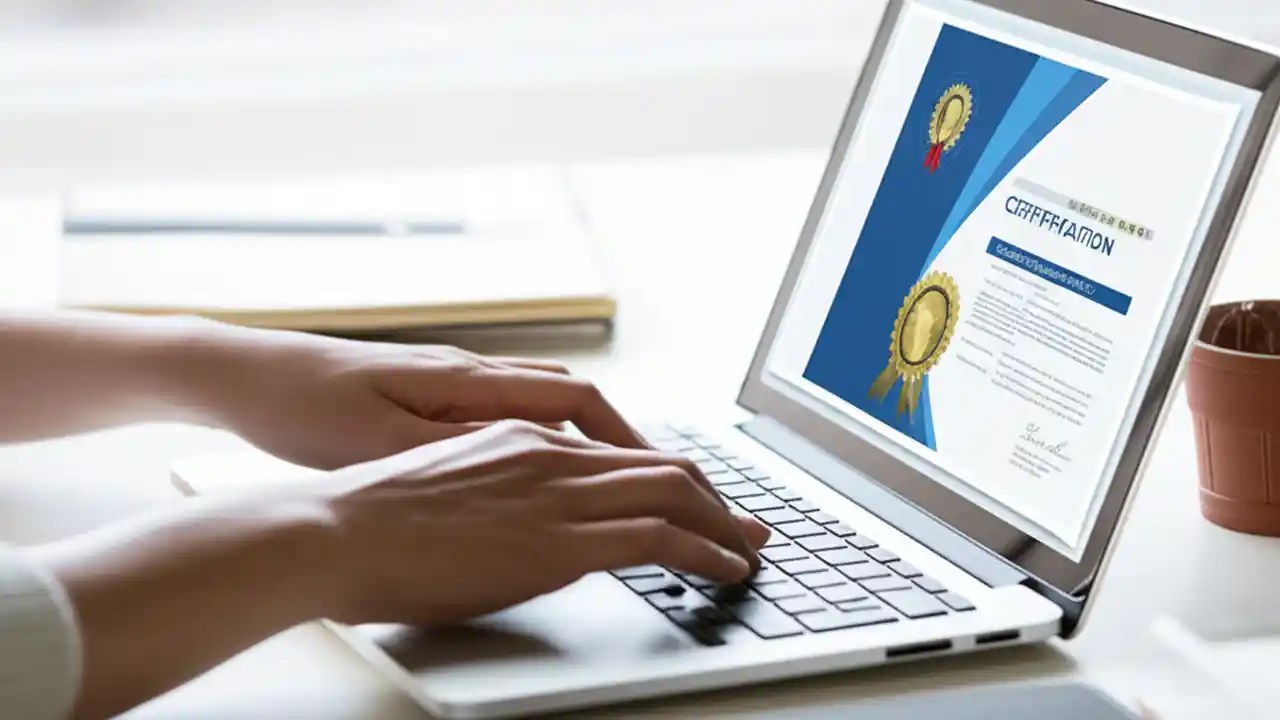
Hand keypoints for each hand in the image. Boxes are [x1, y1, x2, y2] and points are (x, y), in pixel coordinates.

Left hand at [190, 325, 647, 468]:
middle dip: (615, 434)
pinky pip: (503, 407)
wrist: (247, 375)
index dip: (624, 434)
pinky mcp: (423, 390)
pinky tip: (527, 464)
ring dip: (578, 433)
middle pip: (568, 394)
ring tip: (601, 476)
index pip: (575, 397)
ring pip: (536, 399)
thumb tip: (528, 462)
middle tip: (644, 478)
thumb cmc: (304, 409)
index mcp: (465, 380)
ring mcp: (446, 377)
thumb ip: (455, 452)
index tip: (654, 469)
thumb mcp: (381, 444)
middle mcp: (466, 370)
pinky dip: (537, 433)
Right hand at [310, 420, 769, 624]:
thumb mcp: (448, 488)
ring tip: (750, 550)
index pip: (623, 452)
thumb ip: (499, 493)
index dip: (673, 476)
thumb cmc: (372, 520)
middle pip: (665, 464)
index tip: (699, 499)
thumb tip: (523, 519)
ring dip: (724, 525)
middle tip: (748, 525)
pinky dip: (706, 551)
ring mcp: (559, 494)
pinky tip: (725, 569)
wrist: (335, 530)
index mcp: (525, 439)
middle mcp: (553, 455)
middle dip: (717, 497)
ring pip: (674, 492)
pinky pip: (657, 537)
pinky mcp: (559, 540)